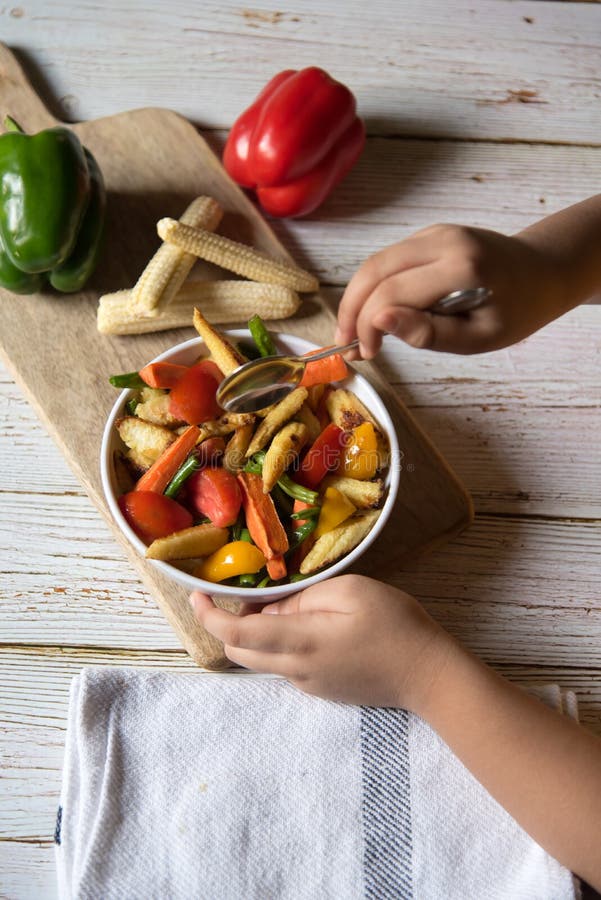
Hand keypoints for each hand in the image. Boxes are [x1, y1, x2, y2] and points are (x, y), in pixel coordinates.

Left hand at [190, 574, 454, 711]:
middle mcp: (295, 670)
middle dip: (226, 625)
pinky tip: (305, 624)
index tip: (197, 595)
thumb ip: (303, 598)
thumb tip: (270, 608)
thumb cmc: (394, 624)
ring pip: (261, 659)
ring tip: (279, 603)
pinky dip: (277, 644)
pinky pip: (285, 665)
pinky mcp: (320, 690)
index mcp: (299, 642)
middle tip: (238, 594)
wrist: (427, 675)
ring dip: (254, 634)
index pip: (236, 634)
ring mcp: (307, 684)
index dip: (209, 616)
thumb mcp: (349, 591)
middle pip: (239, 652)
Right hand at [335, 223, 566, 357]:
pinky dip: (373, 287)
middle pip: (375, 270)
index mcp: (461, 266)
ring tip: (352, 333)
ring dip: (357, 297)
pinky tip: (373, 315)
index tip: (366, 354)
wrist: (543, 271)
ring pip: (376, 262)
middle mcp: (444, 240)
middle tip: (344, 344)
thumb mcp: (479, 337)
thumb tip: (379, 324)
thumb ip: (429, 333)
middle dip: (351, 308)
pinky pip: (389, 260)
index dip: (367, 325)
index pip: (392, 291)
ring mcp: (434, 233)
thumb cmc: (517, 310)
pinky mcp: (428, 235)